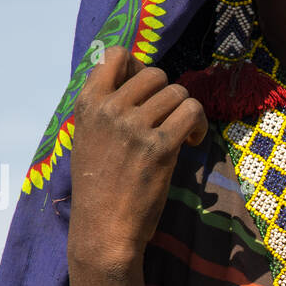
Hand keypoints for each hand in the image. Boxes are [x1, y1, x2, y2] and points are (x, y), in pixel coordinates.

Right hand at [68, 47, 208, 265]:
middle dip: (167, 95)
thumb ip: (105, 109)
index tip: (147, 91)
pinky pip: (192, 112)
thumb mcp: (87, 139)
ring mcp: (134, 127)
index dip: (137, 66)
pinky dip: (198, 125)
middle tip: (167, 120)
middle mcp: (109, 109)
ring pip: (178, 92)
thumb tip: (136, 80)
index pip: (114, 55)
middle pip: (155, 74)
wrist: (103, 230)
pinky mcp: (160, 147)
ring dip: (185, 111)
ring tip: (180, 134)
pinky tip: (190, 143)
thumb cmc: (98, 189)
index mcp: (87, 104)